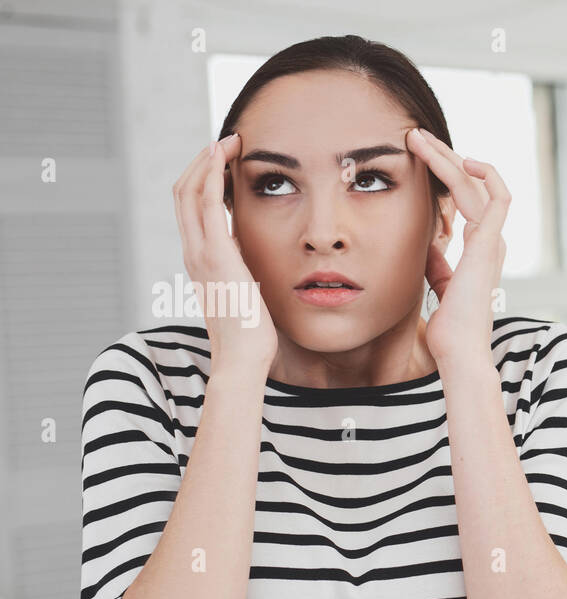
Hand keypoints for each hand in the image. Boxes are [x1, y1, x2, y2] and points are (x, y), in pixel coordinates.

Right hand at [172, 132, 278, 377]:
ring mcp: (200, 253)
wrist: (244, 357)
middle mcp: (193, 252)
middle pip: (182, 192)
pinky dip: (212, 176)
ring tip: (228, 141)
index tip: (225, 160)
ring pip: (189, 192)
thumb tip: (252, 258)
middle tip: (227, 142)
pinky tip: (224, 158)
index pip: (190, 208)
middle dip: (201, 162)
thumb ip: (242, 270)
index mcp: (200, 259)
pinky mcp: (216, 256)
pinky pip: (208, 205)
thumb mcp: (245, 291)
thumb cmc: (251, 332)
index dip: (202, 179)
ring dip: (207, 162)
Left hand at [405, 127, 508, 364]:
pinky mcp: (490, 242)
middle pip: (472, 186)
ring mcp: (493, 240)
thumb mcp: (439, 284)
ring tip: (420, 140)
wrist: (459, 349)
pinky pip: (498, 196)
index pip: (467, 202)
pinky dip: (485, 173)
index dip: (445, 178)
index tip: (418, 161)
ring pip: (479, 183)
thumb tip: (429, 244)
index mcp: (481, 251)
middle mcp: (491, 241)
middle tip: (415, 138)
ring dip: (450, 157)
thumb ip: (437, 262)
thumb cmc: (450, 327)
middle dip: (443, 158)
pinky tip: (462, 159)